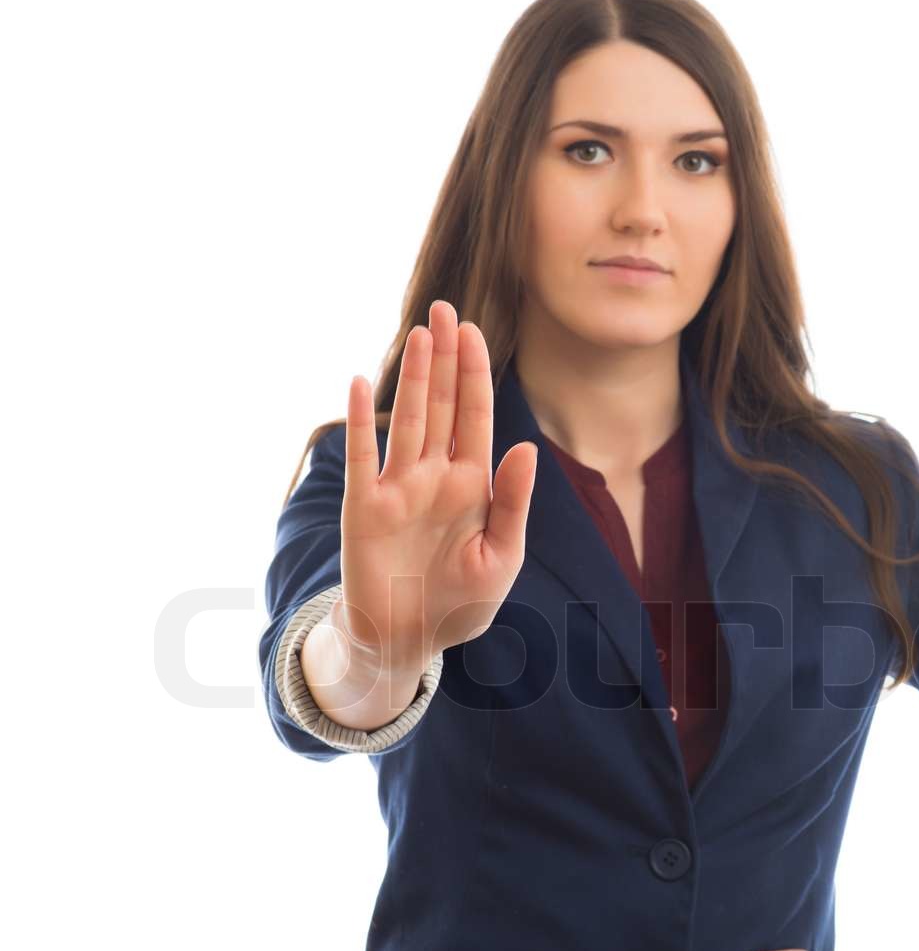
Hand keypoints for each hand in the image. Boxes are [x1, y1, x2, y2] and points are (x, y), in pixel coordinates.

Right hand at [336, 301, 539, 673]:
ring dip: (413, 377)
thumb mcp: (501, 557)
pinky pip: (363, 456)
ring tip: (420, 333)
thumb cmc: (459, 604)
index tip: (474, 331)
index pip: (475, 417)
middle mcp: (434, 477)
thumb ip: (513, 504)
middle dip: (445, 359)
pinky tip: (362, 382)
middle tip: (446, 308)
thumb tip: (526, 448)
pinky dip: (361, 421)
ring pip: (407, 420)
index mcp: (472, 486)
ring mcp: (397, 488)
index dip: (475, 374)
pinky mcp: (364, 507)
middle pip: (441, 405)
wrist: (407, 641)